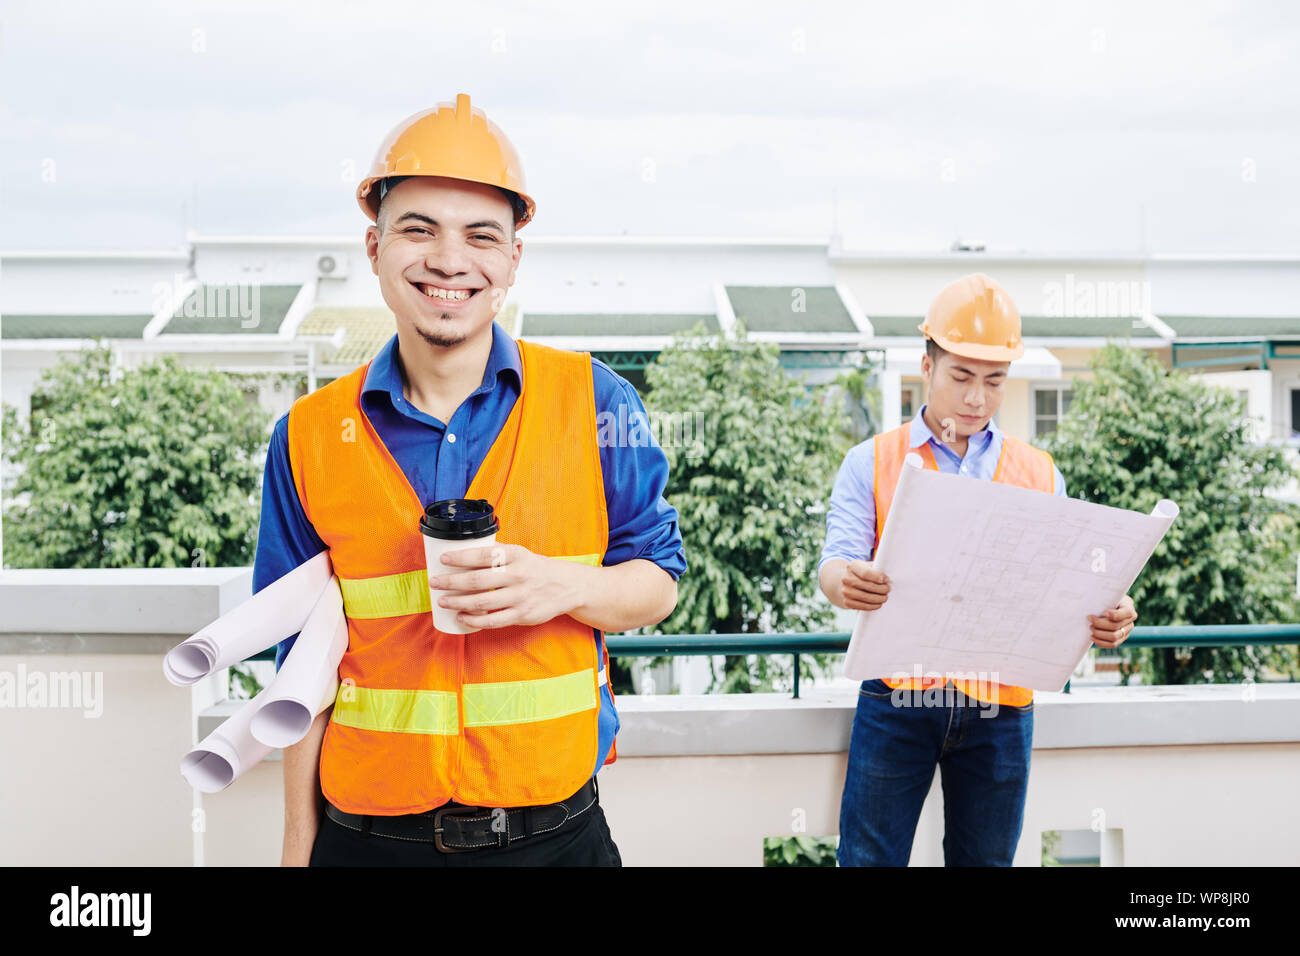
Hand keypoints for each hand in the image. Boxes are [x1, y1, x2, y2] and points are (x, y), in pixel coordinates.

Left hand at [429, 543, 580, 629]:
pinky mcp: (522, 615)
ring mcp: (520, 597)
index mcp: (516, 555)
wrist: (565, 587)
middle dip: (451, 581)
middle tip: (435, 582)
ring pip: (481, 601)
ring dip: (457, 602)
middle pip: (477, 579)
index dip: (460, 557)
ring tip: (442, 600)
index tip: (442, 559)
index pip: (483, 554)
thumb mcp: (520, 554)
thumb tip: (463, 553)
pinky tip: (461, 617)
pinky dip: (473, 620)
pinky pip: (492, 620)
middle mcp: (518, 575)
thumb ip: (497, 554)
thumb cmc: (535, 569)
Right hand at [842, 559, 889, 611]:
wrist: (843, 583)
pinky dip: (873, 606)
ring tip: (885, 597)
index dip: (878, 577)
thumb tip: (888, 578)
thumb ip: (876, 568)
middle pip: (868, 586)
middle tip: (888, 589)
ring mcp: (845, 591)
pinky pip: (862, 606)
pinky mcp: (846, 602)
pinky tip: (878, 604)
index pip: (866, 573)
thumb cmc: (860, 574)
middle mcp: (846, 579)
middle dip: (881, 589)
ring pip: (866, 597)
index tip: (887, 580)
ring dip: (878, 599)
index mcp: (852, 566)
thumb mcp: (865, 566)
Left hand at [1088, 595, 1136, 648]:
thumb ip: (1105, 597)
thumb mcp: (1108, 595)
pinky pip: (1113, 644)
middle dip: (1100, 623)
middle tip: (1089, 619)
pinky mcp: (1121, 639)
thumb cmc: (1107, 599)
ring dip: (1099, 633)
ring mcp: (1126, 632)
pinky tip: (1092, 637)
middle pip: (1116, 626)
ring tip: (1090, 627)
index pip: (1126, 613)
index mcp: (1129, 609)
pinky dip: (1101, 642)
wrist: (1109, 606)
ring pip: (1114, 637)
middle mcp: (1130, 622)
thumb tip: (1092, 601)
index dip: (1114, 614)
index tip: (1102, 612)